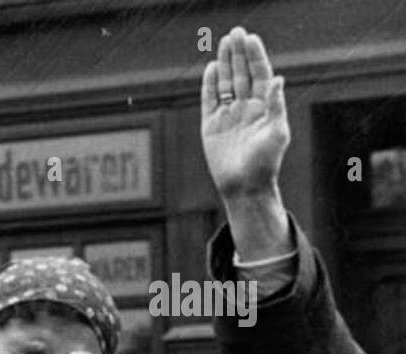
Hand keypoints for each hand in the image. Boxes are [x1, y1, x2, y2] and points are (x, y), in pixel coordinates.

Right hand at [201, 28, 288, 201]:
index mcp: (264, 107)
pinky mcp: (212, 126)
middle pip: (241, 74)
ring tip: (223, 43)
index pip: (259, 75)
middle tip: (236, 32)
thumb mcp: (277, 133)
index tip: (251, 39)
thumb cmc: (265, 163)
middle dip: (239, 53)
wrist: (244, 186)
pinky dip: (209, 85)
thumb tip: (277, 79)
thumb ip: (276, 105)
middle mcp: (246, 107)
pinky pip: (209, 100)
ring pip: (225, 83)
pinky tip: (210, 69)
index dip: (255, 57)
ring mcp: (228, 115)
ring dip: (224, 63)